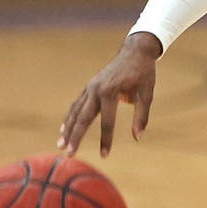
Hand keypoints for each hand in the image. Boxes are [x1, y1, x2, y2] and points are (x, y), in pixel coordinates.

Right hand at [58, 31, 161, 157]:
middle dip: (75, 137)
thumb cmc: (143, 73)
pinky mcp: (89, 87)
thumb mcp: (147, 94)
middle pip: (83, 118)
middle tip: (68, 153)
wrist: (134, 51)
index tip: (105, 156)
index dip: (106, 140)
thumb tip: (137, 137)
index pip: (107, 122)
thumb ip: (141, 116)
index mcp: (111, 92)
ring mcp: (90, 87)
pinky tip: (63, 129)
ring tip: (60, 145)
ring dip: (67, 129)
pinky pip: (76, 104)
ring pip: (75, 111)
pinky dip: (69, 117)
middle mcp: (96, 90)